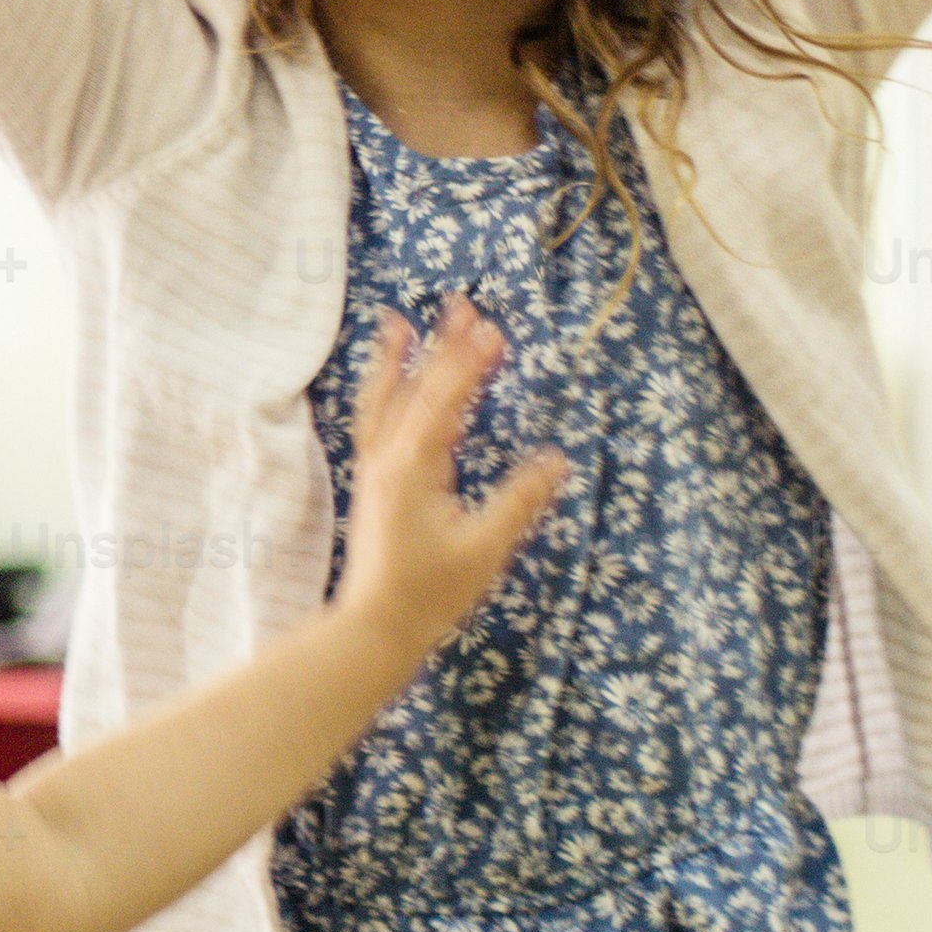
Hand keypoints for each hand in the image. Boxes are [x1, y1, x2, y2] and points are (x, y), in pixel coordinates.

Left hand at [327, 305, 565, 657]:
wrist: (375, 626)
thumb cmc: (429, 593)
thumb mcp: (484, 549)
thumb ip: (519, 502)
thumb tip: (556, 461)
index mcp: (413, 468)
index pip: (445, 401)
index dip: (469, 363)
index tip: (492, 329)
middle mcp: (388, 460)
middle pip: (415, 389)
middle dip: (441, 347)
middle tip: (463, 305)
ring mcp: (376, 471)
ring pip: (386, 402)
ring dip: (398, 361)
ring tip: (400, 323)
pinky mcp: (375, 485)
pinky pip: (375, 424)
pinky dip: (383, 394)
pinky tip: (392, 384)